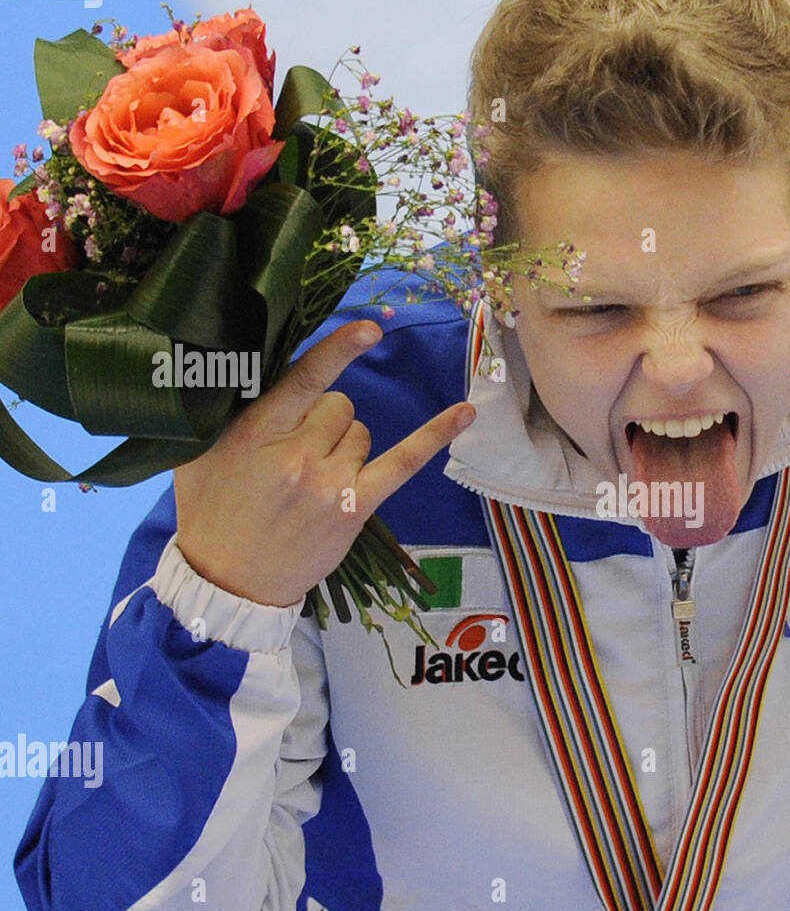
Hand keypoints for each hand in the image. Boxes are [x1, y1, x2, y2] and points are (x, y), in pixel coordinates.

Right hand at [173, 320, 473, 605]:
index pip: (304, 380)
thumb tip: (263, 367)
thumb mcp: (202, 451)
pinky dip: (435, 435)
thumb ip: (233, 409)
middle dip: (324, 419)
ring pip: (361, 431)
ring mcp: (329, 483)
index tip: (370, 328)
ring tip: (312, 478)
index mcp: (255, 433)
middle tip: (297, 452)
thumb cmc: (210, 511)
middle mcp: (296, 454)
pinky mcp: (355, 507)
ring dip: (345, 445)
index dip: (339, 351)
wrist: (225, 581)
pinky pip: (403, 461)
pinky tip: (466, 413)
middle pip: (340, 405)